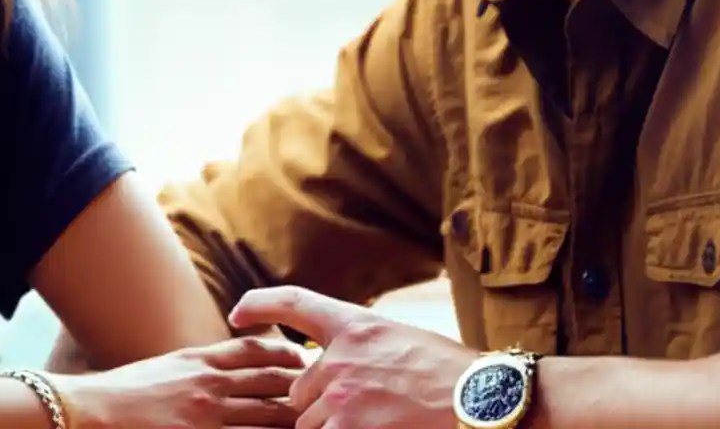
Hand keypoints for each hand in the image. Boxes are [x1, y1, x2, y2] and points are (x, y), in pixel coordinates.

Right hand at [56, 337, 304, 427]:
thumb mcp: (165, 368)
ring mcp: (206, 413)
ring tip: (315, 423)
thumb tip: (224, 367)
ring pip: (266, 416)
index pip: (254, 350)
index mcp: (200, 359)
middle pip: (271, 382)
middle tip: (326, 396)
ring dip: (294, 421)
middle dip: (301, 390)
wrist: (90, 411)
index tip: (305, 359)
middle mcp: (209, 382)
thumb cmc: (123, 393)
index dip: (285, 354)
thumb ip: (197, 367)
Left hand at [230, 286, 479, 428]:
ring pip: (307, 423)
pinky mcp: (350, 428)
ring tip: (378, 421)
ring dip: (331, 428)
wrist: (482, 400)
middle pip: (300, 390)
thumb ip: (359, 350)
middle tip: (366, 410)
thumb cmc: (449, 375)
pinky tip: (379, 428)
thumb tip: (329, 368)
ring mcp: (343, 396)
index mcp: (356, 325)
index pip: (296, 303)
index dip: (261, 303)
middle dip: (320, 406)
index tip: (237, 312)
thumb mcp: (400, 343)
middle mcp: (342, 356)